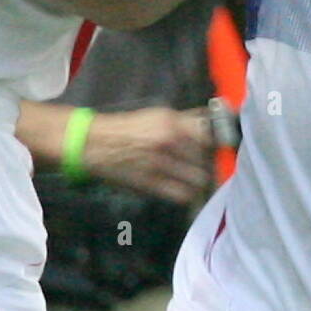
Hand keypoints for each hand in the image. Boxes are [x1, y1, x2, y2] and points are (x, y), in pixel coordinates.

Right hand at [83, 107, 212, 204]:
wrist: (95, 144)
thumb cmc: (128, 129)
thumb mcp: (157, 115)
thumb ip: (185, 119)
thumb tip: (212, 120)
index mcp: (172, 122)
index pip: (209, 137)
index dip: (213, 146)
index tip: (214, 151)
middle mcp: (169, 141)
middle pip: (205, 160)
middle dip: (205, 165)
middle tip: (202, 168)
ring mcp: (161, 163)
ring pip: (198, 179)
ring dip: (198, 182)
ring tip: (194, 181)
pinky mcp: (152, 183)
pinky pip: (182, 194)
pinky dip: (187, 195)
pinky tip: (184, 191)